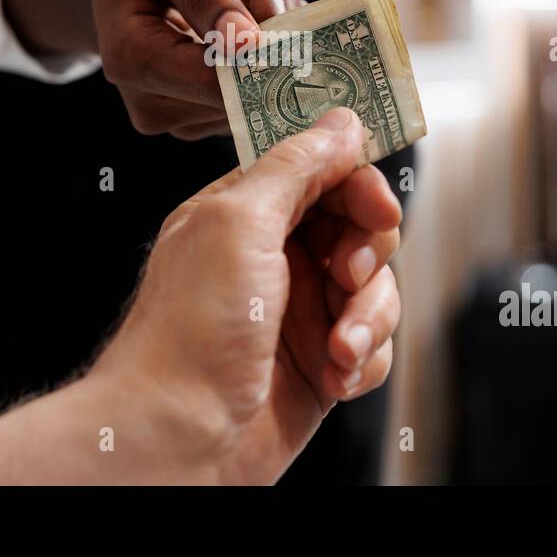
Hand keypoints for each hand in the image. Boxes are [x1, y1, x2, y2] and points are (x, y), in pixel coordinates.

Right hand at [89, 0, 302, 139]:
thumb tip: (247, 40)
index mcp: (128, 59)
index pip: (210, 78)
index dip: (256, 47)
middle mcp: (149, 105)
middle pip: (240, 94)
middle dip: (272, 41)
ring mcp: (179, 122)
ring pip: (260, 99)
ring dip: (278, 47)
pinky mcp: (206, 123)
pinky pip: (260, 101)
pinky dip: (273, 60)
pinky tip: (255, 23)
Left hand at [91, 106, 401, 483]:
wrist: (179, 436)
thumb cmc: (190, 331)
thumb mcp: (239, 222)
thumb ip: (297, 166)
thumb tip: (341, 120)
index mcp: (245, 212)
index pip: (320, 171)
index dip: (356, 183)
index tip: (374, 206)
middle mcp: (274, 257)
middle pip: (360, 226)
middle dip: (367, 253)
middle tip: (346, 276)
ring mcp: (300, 311)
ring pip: (377, 287)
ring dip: (368, 316)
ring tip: (337, 347)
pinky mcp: (321, 363)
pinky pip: (375, 344)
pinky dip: (364, 359)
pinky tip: (334, 377)